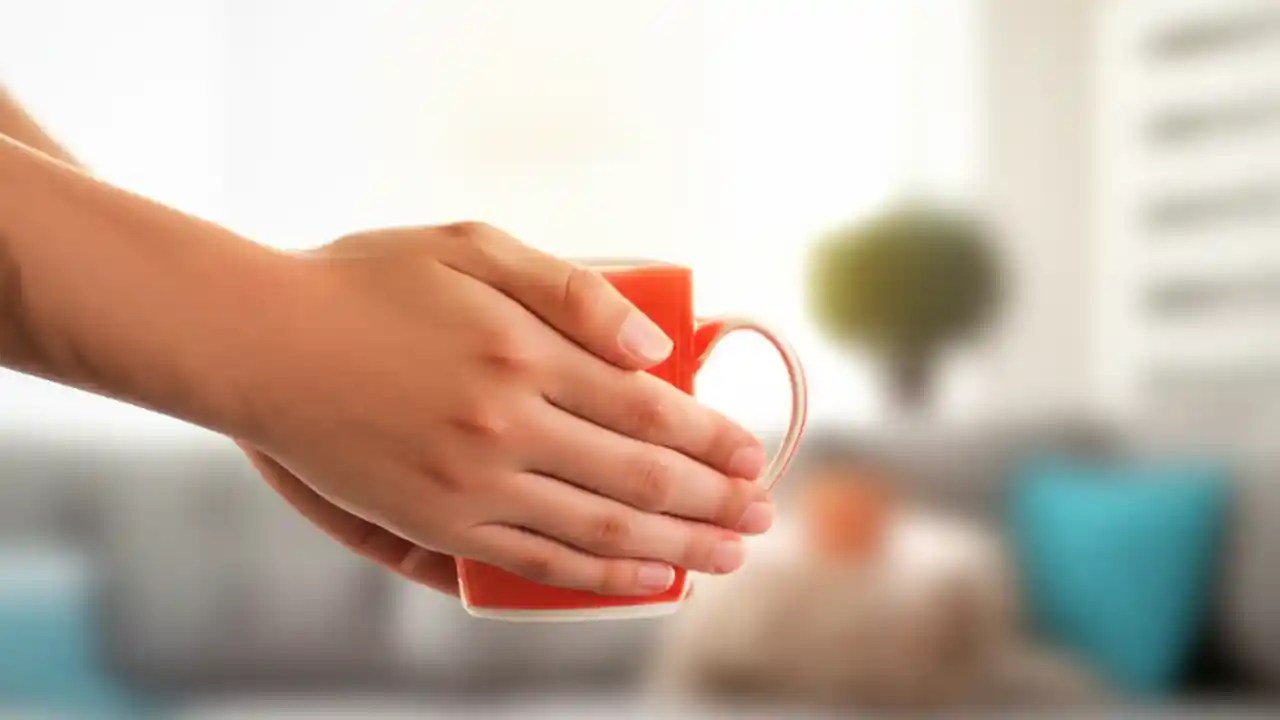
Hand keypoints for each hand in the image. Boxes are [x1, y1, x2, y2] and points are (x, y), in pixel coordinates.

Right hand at [237, 223, 772, 595]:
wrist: (263, 344)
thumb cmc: (370, 283)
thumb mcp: (473, 248)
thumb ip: (572, 291)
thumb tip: (655, 348)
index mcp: (522, 353)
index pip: (648, 407)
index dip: (711, 437)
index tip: (753, 455)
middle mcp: (507, 428)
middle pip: (640, 477)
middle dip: (713, 502)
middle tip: (762, 519)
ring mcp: (473, 487)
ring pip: (602, 530)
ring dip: (680, 548)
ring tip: (730, 557)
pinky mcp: (440, 526)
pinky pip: (540, 562)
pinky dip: (604, 578)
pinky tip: (652, 580)